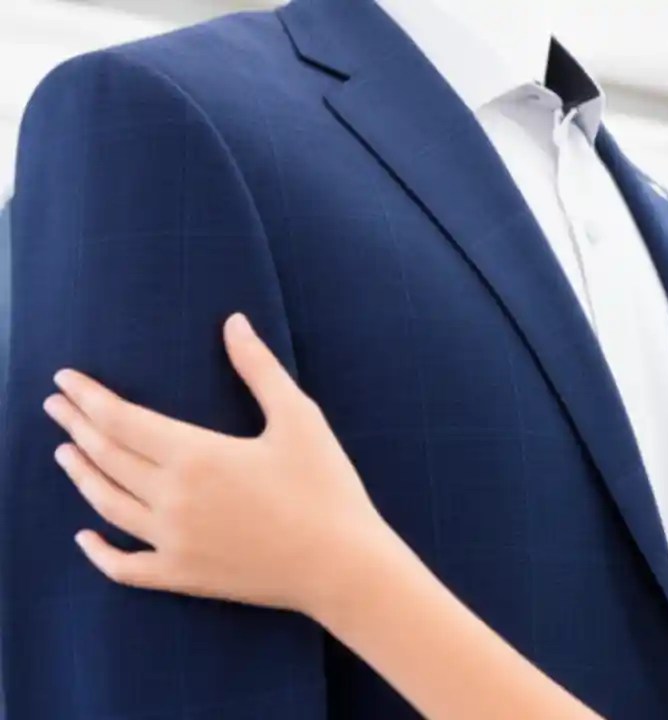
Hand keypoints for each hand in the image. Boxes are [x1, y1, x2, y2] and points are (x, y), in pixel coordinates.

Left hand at [43, 313, 392, 616]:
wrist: (343, 565)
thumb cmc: (327, 488)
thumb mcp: (300, 419)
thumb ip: (259, 369)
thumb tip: (233, 321)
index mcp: (196, 455)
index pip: (122, 419)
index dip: (88, 397)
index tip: (65, 379)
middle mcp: (172, 499)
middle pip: (107, 457)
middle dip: (76, 427)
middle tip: (54, 405)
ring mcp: (173, 541)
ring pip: (107, 504)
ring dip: (80, 474)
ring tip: (64, 452)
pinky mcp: (183, 576)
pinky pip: (124, 567)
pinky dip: (97, 553)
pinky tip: (84, 536)